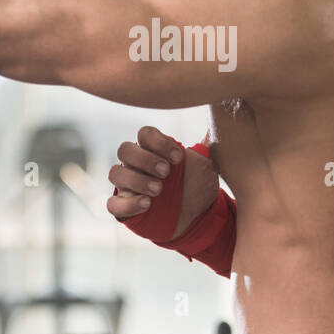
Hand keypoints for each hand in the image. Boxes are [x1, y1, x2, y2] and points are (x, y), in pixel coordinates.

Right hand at [106, 125, 219, 240]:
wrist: (199, 217)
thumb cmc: (198, 185)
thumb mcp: (206, 164)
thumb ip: (208, 143)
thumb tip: (220, 116)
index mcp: (154, 149)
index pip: (145, 134)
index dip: (158, 142)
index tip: (178, 157)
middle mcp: (137, 164)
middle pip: (125, 149)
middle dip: (145, 159)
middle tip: (166, 172)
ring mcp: (128, 185)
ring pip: (116, 173)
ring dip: (137, 180)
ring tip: (159, 190)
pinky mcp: (125, 209)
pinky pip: (113, 204)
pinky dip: (128, 203)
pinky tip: (147, 205)